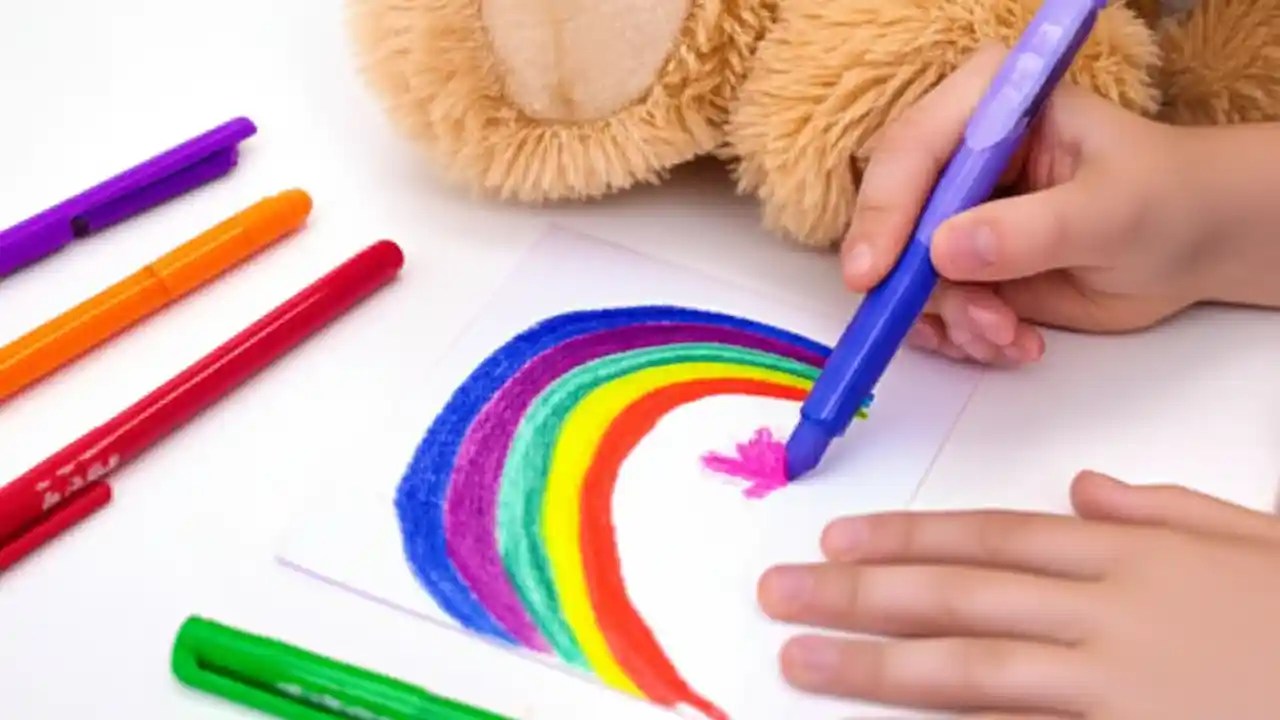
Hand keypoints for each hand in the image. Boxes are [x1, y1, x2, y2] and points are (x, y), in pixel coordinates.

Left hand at [758, 472, 1279, 718]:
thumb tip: (1084, 490)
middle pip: (958, 596)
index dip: (907, 536)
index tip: (839, 538)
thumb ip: (1163, 512)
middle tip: (781, 592)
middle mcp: (1108, 613)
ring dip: (875, 664)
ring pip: (969, 667)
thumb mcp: (1250, 539)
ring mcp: (1113, 686)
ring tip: (801, 657)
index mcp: (1132, 556)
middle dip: (860, 592)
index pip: (992, 537)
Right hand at [841, 44, 1214, 364]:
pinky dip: (962, 337)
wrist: (1198, 243)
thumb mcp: (1107, 212)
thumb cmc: (1166, 200)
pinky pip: (929, 311)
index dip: (882, 210)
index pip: (909, 149)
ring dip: (953, 319)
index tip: (871, 275)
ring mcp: (957, 216)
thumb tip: (945, 252)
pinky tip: (1014, 342)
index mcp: (987, 106)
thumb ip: (1028, 230)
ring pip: (907, 277)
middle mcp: (958, 158)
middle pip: (890, 219)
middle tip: (978, 323)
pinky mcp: (964, 268)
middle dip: (923, 284)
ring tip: (1011, 335)